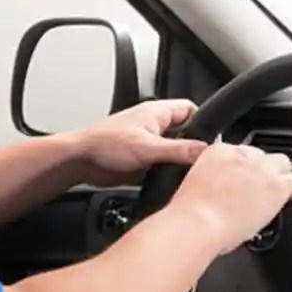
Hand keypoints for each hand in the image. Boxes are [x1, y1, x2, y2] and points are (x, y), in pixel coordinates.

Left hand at [71, 99, 206, 186]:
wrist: (81, 161)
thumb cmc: (104, 144)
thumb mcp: (147, 147)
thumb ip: (178, 150)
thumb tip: (204, 151)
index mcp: (157, 112)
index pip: (190, 109)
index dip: (203, 123)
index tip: (211, 140)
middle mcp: (154, 126)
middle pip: (185, 132)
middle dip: (192, 145)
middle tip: (201, 160)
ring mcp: (147, 142)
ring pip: (174, 150)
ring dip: (178, 161)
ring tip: (186, 172)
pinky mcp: (141, 160)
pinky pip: (162, 164)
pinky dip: (167, 172)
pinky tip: (169, 182)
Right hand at [167, 142, 291, 254]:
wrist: (198, 223)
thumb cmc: (190, 212)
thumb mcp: (194, 185)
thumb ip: (210, 178)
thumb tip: (218, 190)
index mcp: (219, 151)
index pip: (241, 152)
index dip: (244, 168)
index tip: (242, 181)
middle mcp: (242, 154)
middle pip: (262, 155)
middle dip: (262, 170)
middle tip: (259, 188)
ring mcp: (262, 169)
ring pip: (282, 163)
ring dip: (279, 177)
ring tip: (274, 193)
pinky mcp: (277, 186)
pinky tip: (286, 200)